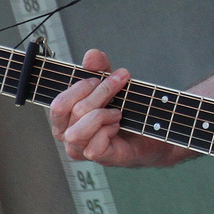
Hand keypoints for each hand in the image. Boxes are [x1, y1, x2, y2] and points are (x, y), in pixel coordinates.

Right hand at [49, 49, 187, 166]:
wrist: (154, 130)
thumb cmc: (126, 109)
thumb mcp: (112, 84)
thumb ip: (100, 69)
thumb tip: (92, 55)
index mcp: (64, 118)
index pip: (59, 104)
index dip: (81, 86)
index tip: (102, 77)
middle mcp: (67, 136)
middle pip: (73, 112)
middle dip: (100, 93)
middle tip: (119, 83)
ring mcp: (82, 150)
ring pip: (79, 131)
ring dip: (103, 115)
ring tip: (117, 112)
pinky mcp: (100, 158)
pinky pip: (94, 147)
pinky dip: (109, 131)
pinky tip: (118, 126)